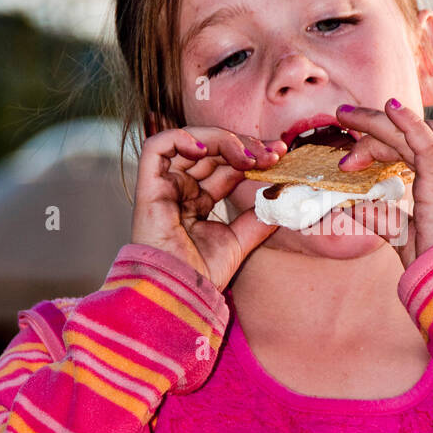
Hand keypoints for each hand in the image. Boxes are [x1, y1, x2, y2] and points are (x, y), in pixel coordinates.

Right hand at [131, 125, 287, 291]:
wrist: (179, 294)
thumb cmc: (201, 275)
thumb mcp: (240, 241)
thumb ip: (259, 219)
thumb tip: (283, 199)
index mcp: (198, 200)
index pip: (226, 164)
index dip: (251, 155)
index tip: (279, 156)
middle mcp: (180, 189)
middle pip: (212, 150)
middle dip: (244, 145)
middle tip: (273, 153)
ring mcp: (164, 186)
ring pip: (188, 141)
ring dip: (222, 140)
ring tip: (248, 156)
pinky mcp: (149, 187)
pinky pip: (155, 147)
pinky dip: (181, 138)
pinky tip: (208, 149)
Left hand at [334, 99, 432, 268]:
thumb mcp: (408, 237)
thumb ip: (383, 219)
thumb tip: (352, 207)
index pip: (424, 144)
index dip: (389, 141)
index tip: (354, 158)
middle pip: (417, 133)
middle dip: (378, 126)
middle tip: (343, 118)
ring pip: (413, 136)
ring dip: (378, 123)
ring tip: (346, 115)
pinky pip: (427, 144)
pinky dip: (409, 124)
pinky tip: (390, 108)